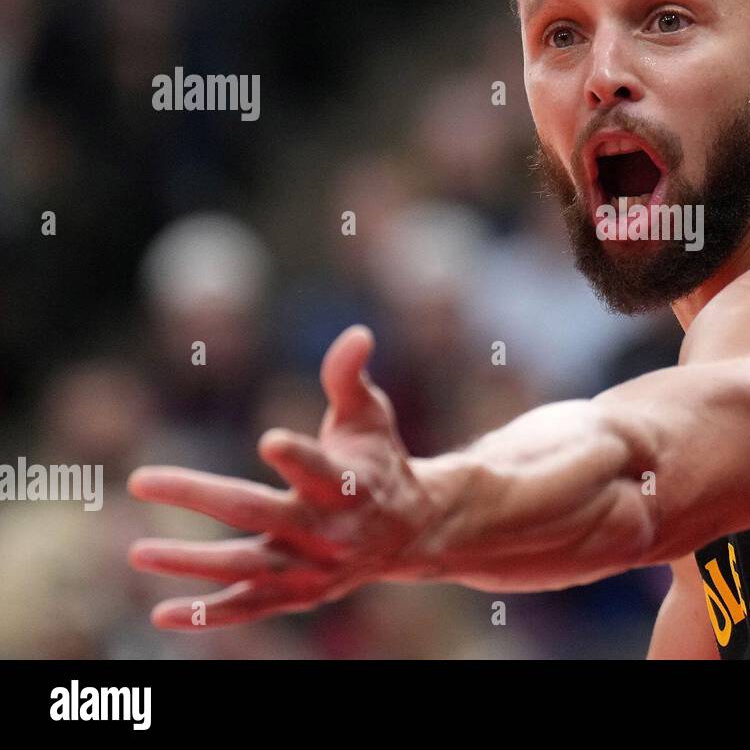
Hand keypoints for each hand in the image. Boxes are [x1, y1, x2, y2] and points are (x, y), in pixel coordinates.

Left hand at [128, 325, 440, 629]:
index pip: (320, 470)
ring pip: (248, 567)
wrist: (411, 531)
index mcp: (350, 484)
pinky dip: (210, 614)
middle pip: (257, 513)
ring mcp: (312, 566)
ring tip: (139, 551)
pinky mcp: (300, 593)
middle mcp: (329, 530)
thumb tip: (357, 332)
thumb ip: (350, 378)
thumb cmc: (380, 460)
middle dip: (200, 496)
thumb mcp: (370, 416)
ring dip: (193, 562)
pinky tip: (163, 613)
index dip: (298, 457)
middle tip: (141, 478)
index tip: (270, 440)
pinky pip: (250, 607)